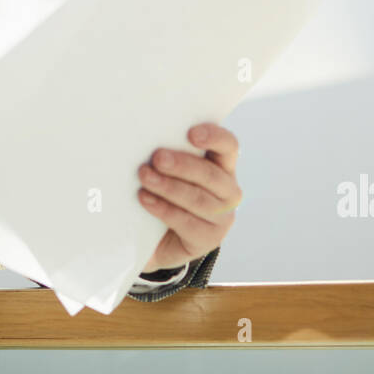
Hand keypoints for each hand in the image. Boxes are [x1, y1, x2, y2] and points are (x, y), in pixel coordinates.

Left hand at [137, 122, 240, 273]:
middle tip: (158, 157)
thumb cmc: (165, 194)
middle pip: (210, 174)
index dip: (214, 137)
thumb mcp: (172, 172)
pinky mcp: (209, 238)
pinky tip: (145, 199)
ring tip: (145, 176)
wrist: (159, 240)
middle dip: (182, 164)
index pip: (228, 146)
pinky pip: (186, 222)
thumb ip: (170, 156)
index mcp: (223, 166)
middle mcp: (229, 190)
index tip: (191, 134)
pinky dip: (163, 208)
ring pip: (197, 199)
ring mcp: (222, 217)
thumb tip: (146, 141)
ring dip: (168, 186)